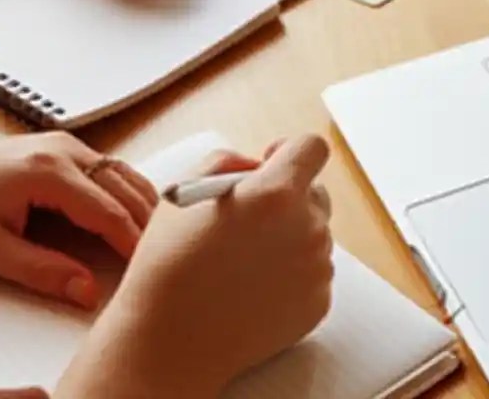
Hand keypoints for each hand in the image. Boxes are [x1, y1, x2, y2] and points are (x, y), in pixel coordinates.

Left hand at [0, 133, 155, 308]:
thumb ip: (42, 271)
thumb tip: (86, 290)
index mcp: (49, 173)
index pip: (111, 212)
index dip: (134, 243)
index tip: (149, 267)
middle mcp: (63, 151)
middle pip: (127, 187)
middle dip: (149, 221)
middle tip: (163, 254)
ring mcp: (62, 145)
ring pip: (123, 173)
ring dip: (142, 203)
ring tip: (155, 236)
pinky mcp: (56, 148)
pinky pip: (107, 168)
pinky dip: (125, 191)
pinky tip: (127, 212)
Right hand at [56, 136, 333, 398]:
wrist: (169, 340)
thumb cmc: (169, 263)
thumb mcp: (186, 191)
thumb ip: (231, 162)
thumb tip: (260, 164)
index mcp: (277, 193)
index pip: (312, 148)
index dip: (291, 152)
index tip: (272, 164)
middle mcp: (307, 227)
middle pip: (316, 196)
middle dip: (289, 200)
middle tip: (250, 222)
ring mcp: (317, 268)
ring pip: (314, 237)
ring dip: (288, 240)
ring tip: (242, 263)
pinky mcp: (319, 302)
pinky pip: (313, 276)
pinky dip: (291, 277)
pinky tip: (252, 289)